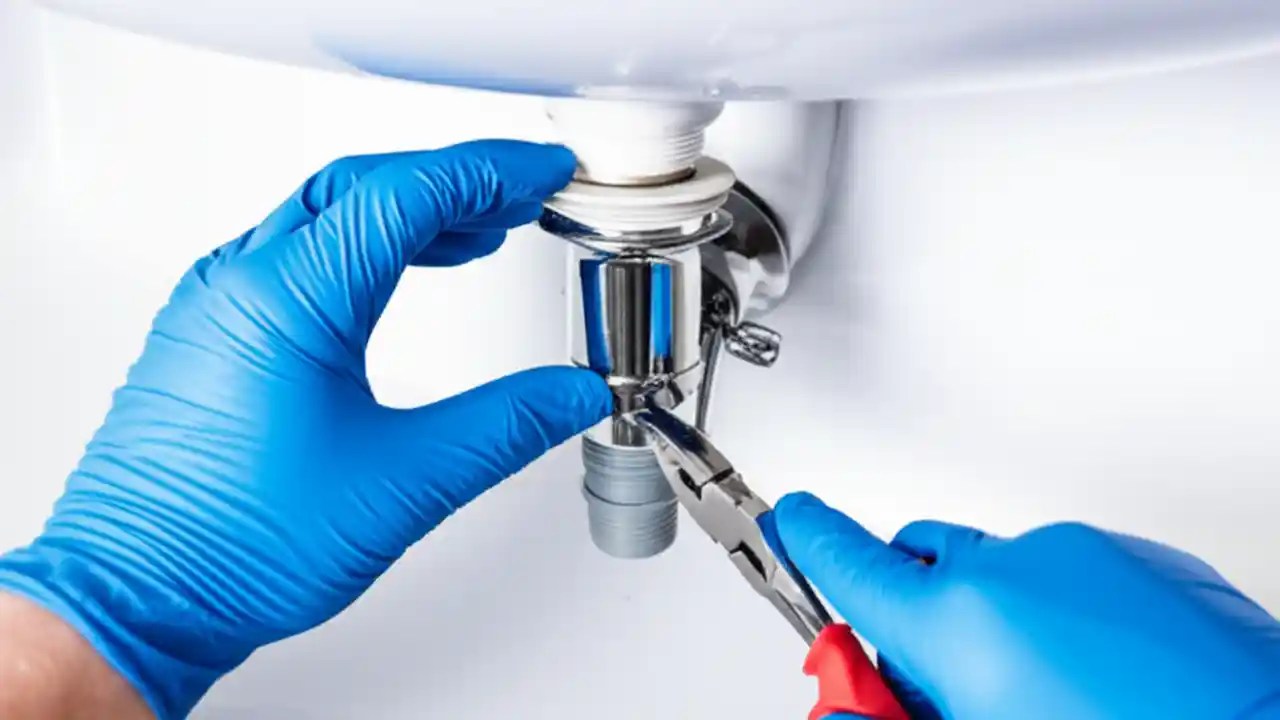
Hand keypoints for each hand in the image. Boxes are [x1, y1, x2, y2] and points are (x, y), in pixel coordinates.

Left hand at [0, 140, 609, 718]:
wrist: (138, 600)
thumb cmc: (236, 547)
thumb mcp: (404, 483)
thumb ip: (505, 426)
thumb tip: (570, 391)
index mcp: (290, 298)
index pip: (407, 193)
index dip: (490, 172)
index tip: (545, 170)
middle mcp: (242, 284)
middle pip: (365, 185)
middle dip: (455, 179)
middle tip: (525, 190)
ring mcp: (218, 305)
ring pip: (325, 215)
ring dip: (408, 210)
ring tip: (481, 228)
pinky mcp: (211, 335)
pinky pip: (292, 253)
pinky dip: (361, 245)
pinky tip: (398, 274)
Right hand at [775, 493, 1279, 719]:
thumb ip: (886, 719)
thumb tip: (848, 712)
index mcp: (954, 619)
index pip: (849, 563)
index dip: (809, 537)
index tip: (790, 518)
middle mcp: (1011, 567)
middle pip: (920, 565)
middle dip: (912, 615)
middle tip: (938, 690)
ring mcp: (1080, 556)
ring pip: (996, 571)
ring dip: (990, 619)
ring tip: (1039, 695)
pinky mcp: (1141, 560)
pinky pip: (1065, 573)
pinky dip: (1057, 614)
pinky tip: (1092, 680)